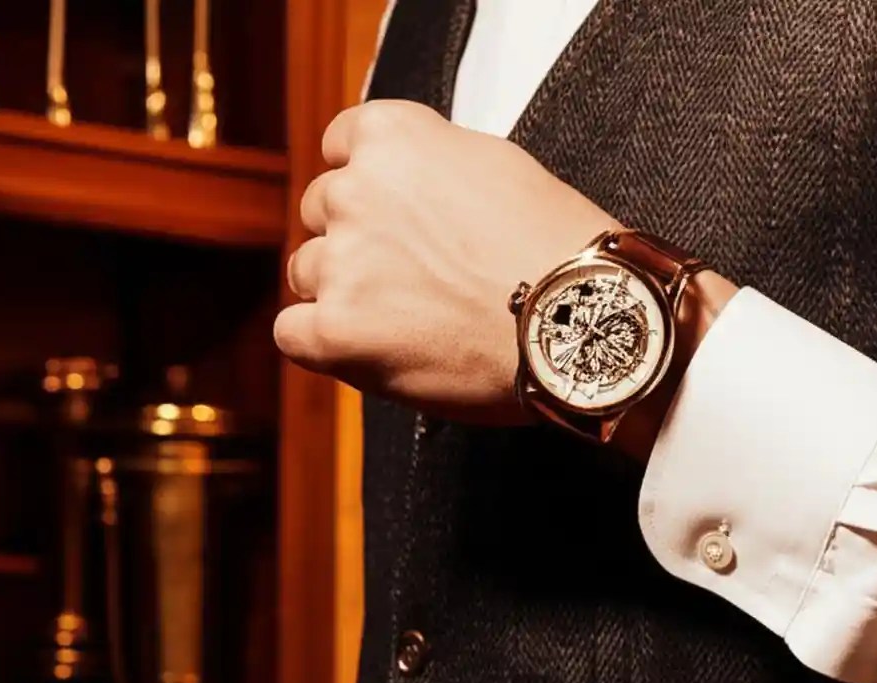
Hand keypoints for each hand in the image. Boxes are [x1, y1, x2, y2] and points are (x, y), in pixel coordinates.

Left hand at [274, 100, 618, 424]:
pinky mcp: (335, 332)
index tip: (392, 212)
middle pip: (321, 212)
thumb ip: (433, 167)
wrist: (583, 320)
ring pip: (308, 273)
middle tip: (413, 275)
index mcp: (394, 138)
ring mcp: (341, 262)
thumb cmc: (556, 248)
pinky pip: (292, 333)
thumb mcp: (497, 167)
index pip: (341, 146)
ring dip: (345, 294)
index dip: (367, 183)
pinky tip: (375, 349)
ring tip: (411, 319)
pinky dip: (325, 344)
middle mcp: (356, 190)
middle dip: (358, 240)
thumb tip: (406, 189)